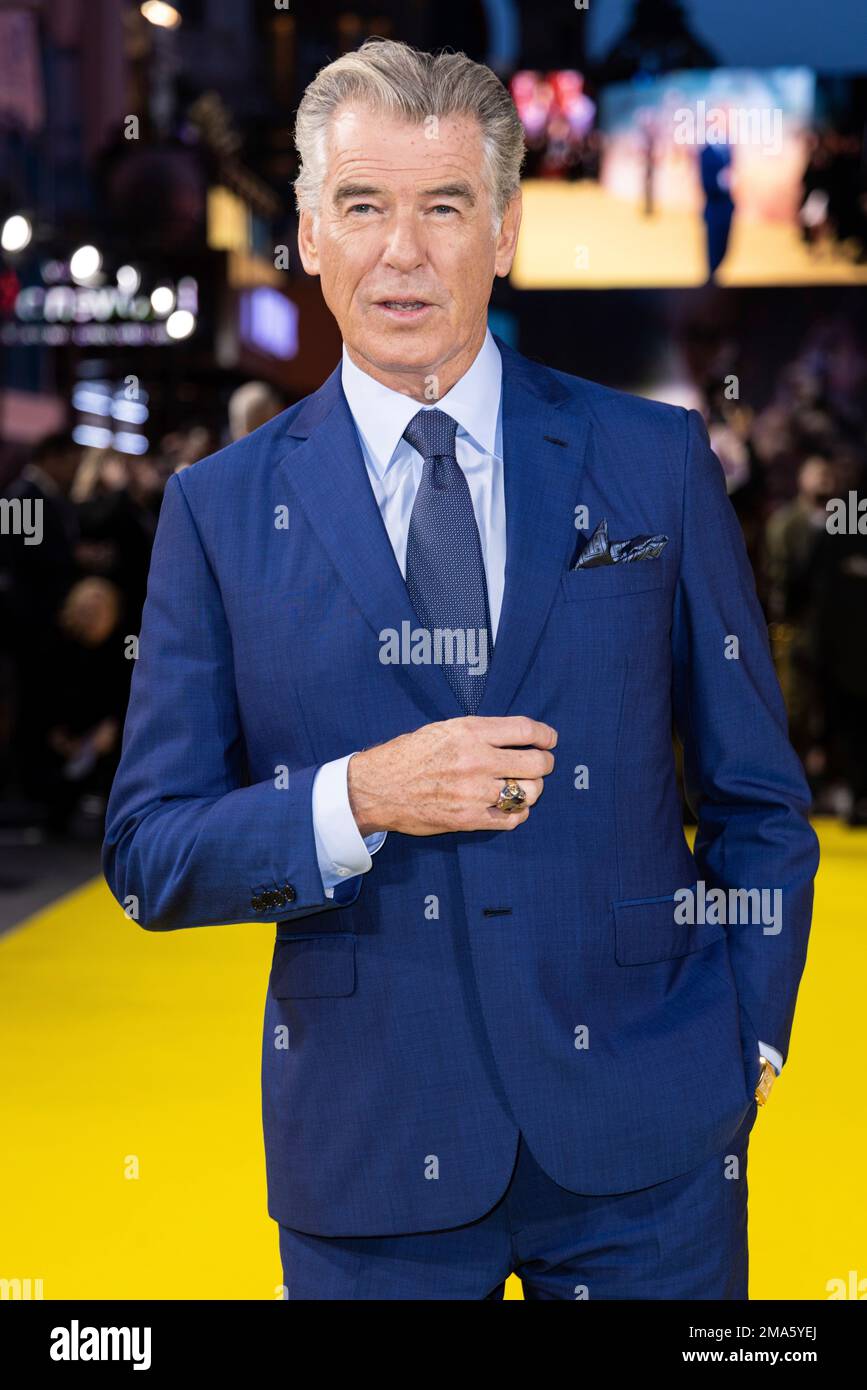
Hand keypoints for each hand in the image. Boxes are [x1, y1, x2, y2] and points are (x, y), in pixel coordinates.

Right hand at [347, 715, 557, 836]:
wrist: (378, 787)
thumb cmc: (409, 754)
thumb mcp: (444, 728)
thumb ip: (480, 732)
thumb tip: (517, 737)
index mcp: (470, 732)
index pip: (526, 731)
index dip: (545, 736)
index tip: (549, 740)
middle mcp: (476, 761)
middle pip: (536, 764)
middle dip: (544, 764)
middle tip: (540, 765)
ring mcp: (474, 792)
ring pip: (529, 793)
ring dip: (531, 790)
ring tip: (523, 787)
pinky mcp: (469, 819)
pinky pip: (512, 819)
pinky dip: (518, 813)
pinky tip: (511, 807)